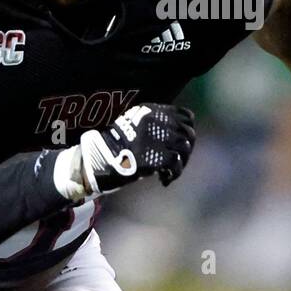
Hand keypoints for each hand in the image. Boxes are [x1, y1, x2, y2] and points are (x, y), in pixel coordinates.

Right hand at [79, 103, 195, 194]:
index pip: (186, 116)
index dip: (188, 130)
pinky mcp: (158, 155)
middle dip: (187, 149)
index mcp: (154, 111)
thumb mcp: (135, 122)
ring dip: (182, 162)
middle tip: (179, 160)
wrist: (101, 157)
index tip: (184, 141)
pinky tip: (165, 178)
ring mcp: (159, 138)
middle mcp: (159, 122)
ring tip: (170, 171)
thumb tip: (178, 133)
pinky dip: (174, 173)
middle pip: (188, 133)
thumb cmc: (117, 143)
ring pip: (185, 148)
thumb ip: (155, 123)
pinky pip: (176, 163)